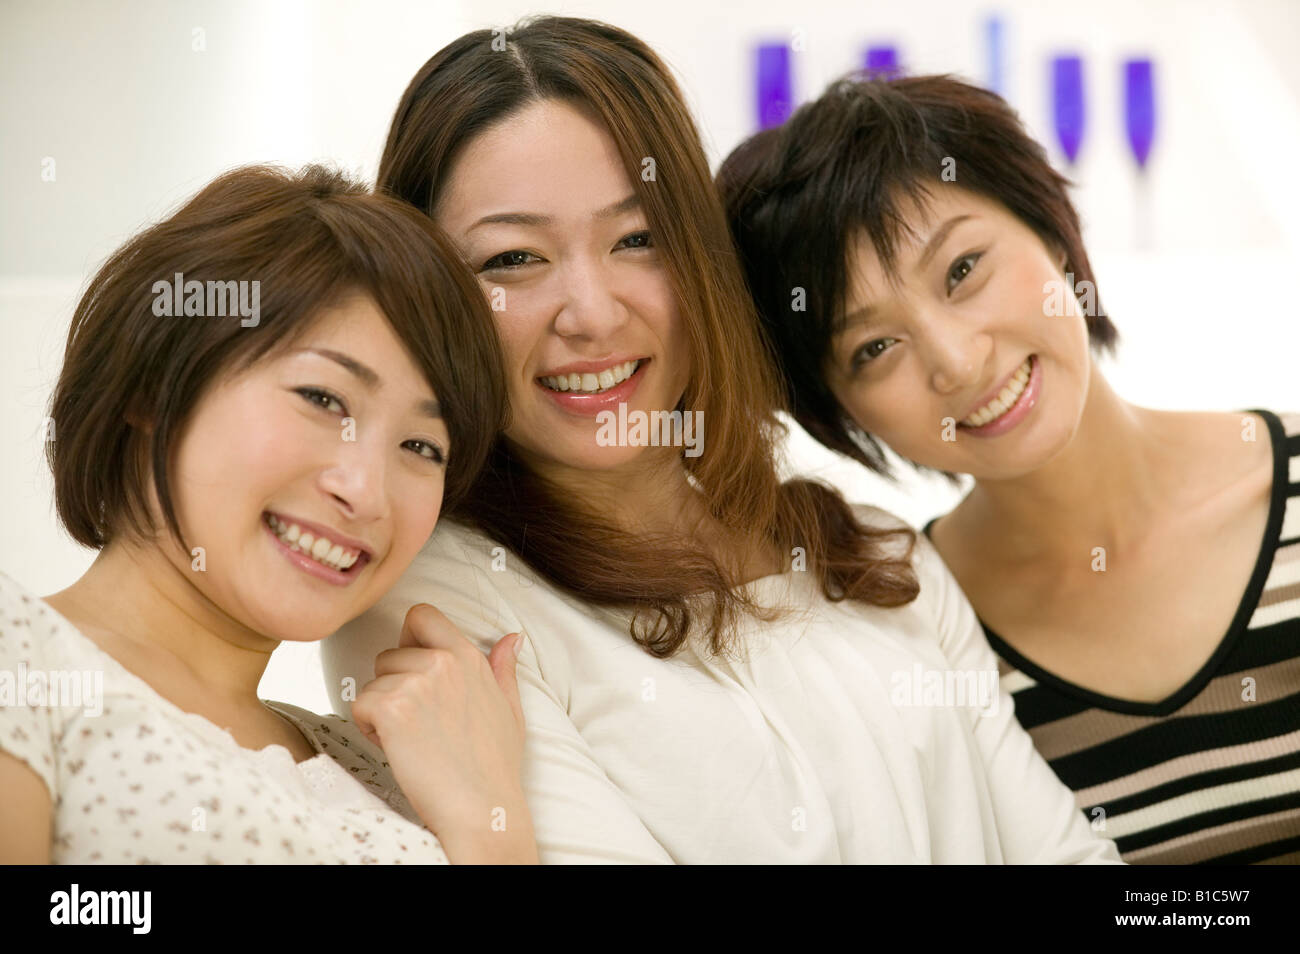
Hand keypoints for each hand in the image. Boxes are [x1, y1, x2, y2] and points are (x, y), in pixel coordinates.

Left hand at [350, 603, 536, 862]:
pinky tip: (396, 748)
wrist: (481, 806)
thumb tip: (512, 638)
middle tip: (416, 721)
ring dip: (381, 709)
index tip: (414, 668)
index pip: (421, 614)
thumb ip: (504, 668)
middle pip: (389, 654)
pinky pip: (360, 704)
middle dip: (392, 685)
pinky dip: (369, 728)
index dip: (409, 638)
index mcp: (468, 656)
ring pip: (372, 682)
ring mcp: (416, 682)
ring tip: (409, 738)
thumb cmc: (494, 765)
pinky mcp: (392, 708)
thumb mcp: (509, 709)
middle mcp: (442, 661)